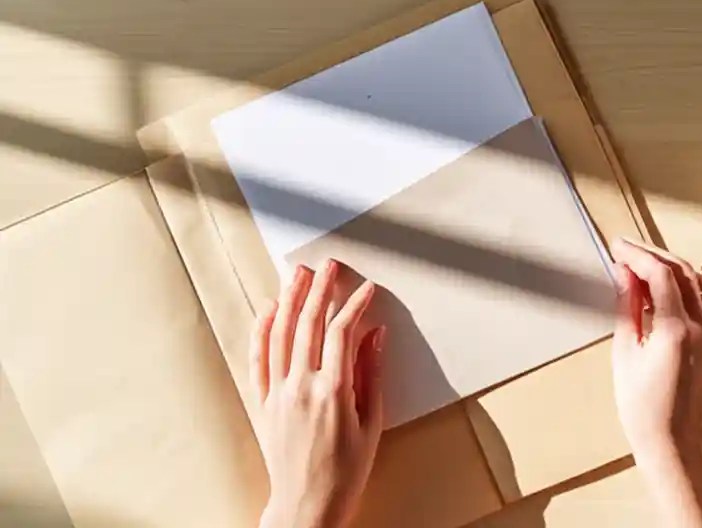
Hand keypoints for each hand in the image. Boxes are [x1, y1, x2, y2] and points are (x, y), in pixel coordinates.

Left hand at [252, 260, 386, 527]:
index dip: (355, 306)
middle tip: (330, 266)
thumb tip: (374, 336)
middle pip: (307, 324)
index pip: (342, 334)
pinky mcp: (263, 403)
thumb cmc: (345, 471)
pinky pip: (258, 358)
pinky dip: (261, 330)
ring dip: (289, 299)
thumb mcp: (372, 423)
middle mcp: (300, 387)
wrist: (307, 505)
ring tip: (298, 275)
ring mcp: (278, 393)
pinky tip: (267, 310)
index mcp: (332, 392)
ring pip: (279, 334)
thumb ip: (371, 374)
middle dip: (320, 290)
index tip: (366, 289)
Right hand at [611, 237, 701, 526]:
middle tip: (625, 249)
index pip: (660, 275)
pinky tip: (664, 285)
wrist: (670, 440)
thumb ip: (627, 308)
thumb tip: (624, 273)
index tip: (617, 246)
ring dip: (669, 266)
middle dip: (652, 255)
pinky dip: (684, 284)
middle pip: (681, 272)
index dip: (638, 255)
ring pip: (695, 282)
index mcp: (676, 330)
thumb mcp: (625, 353)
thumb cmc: (641, 406)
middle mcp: (700, 327)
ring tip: (640, 264)